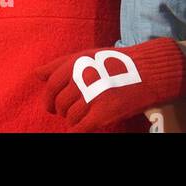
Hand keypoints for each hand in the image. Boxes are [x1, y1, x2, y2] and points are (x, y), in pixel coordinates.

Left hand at [34, 37, 185, 131]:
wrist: (148, 71)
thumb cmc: (117, 63)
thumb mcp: (88, 55)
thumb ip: (61, 64)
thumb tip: (37, 74)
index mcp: (77, 63)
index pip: (52, 84)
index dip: (48, 98)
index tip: (51, 106)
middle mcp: (83, 77)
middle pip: (60, 103)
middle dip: (61, 111)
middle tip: (68, 113)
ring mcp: (93, 95)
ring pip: (70, 116)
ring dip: (73, 120)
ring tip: (82, 117)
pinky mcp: (104, 112)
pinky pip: (81, 127)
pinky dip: (78, 130)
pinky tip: (82, 128)